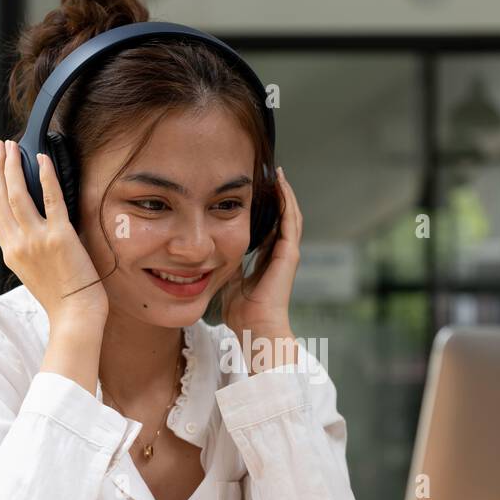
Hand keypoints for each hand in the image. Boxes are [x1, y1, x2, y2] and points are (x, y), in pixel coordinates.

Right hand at [0, 138, 107, 326]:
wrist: (75, 315)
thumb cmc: (60, 296)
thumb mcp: (31, 272)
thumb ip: (25, 249)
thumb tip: (28, 228)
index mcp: (10, 251)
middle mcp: (18, 243)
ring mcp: (37, 239)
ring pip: (17, 194)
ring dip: (12, 166)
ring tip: (13, 147)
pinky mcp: (60, 236)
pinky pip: (51, 199)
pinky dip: (45, 176)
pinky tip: (42, 160)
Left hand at [220, 166, 302, 371]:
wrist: (256, 327)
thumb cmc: (242, 313)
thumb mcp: (228, 280)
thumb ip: (225, 265)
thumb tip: (209, 253)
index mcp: (269, 260)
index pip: (271, 226)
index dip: (267, 208)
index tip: (257, 191)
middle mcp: (282, 253)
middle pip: (284, 216)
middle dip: (278, 195)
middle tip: (271, 173)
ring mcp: (288, 252)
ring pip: (291, 214)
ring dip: (285, 192)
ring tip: (278, 172)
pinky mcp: (289, 253)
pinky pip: (291, 219)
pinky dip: (287, 200)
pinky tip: (281, 184)